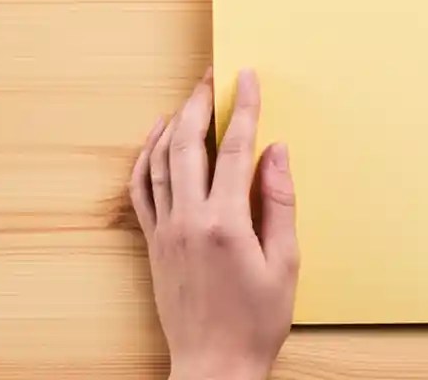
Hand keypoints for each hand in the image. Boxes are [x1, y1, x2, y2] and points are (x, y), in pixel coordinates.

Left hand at [128, 69, 298, 379]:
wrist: (214, 365)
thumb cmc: (257, 320)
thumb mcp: (286, 261)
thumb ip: (280, 202)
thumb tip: (276, 153)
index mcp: (225, 223)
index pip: (233, 150)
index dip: (243, 108)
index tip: (248, 78)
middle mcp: (188, 221)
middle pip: (187, 146)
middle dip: (200, 104)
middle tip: (212, 76)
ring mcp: (165, 232)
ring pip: (159, 163)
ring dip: (173, 125)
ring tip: (187, 98)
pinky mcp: (154, 244)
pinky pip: (141, 191)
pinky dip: (144, 159)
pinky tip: (154, 140)